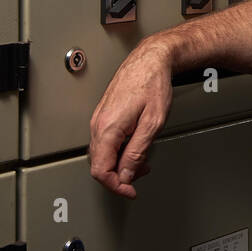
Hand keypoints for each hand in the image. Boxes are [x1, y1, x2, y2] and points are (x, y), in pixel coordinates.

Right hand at [88, 39, 174, 197]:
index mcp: (108, 128)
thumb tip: (127, 174)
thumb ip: (137, 152)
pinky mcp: (104, 115)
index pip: (101, 171)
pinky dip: (119, 151)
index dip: (116, 186)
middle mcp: (98, 124)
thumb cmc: (153, 83)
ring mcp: (99, 119)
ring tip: (142, 162)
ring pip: (102, 154)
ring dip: (120, 164)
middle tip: (140, 176)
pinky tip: (135, 148)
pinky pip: (105, 142)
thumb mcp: (153, 123)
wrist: (151, 59)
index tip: (131, 191)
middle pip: (99, 165)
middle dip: (119, 177)